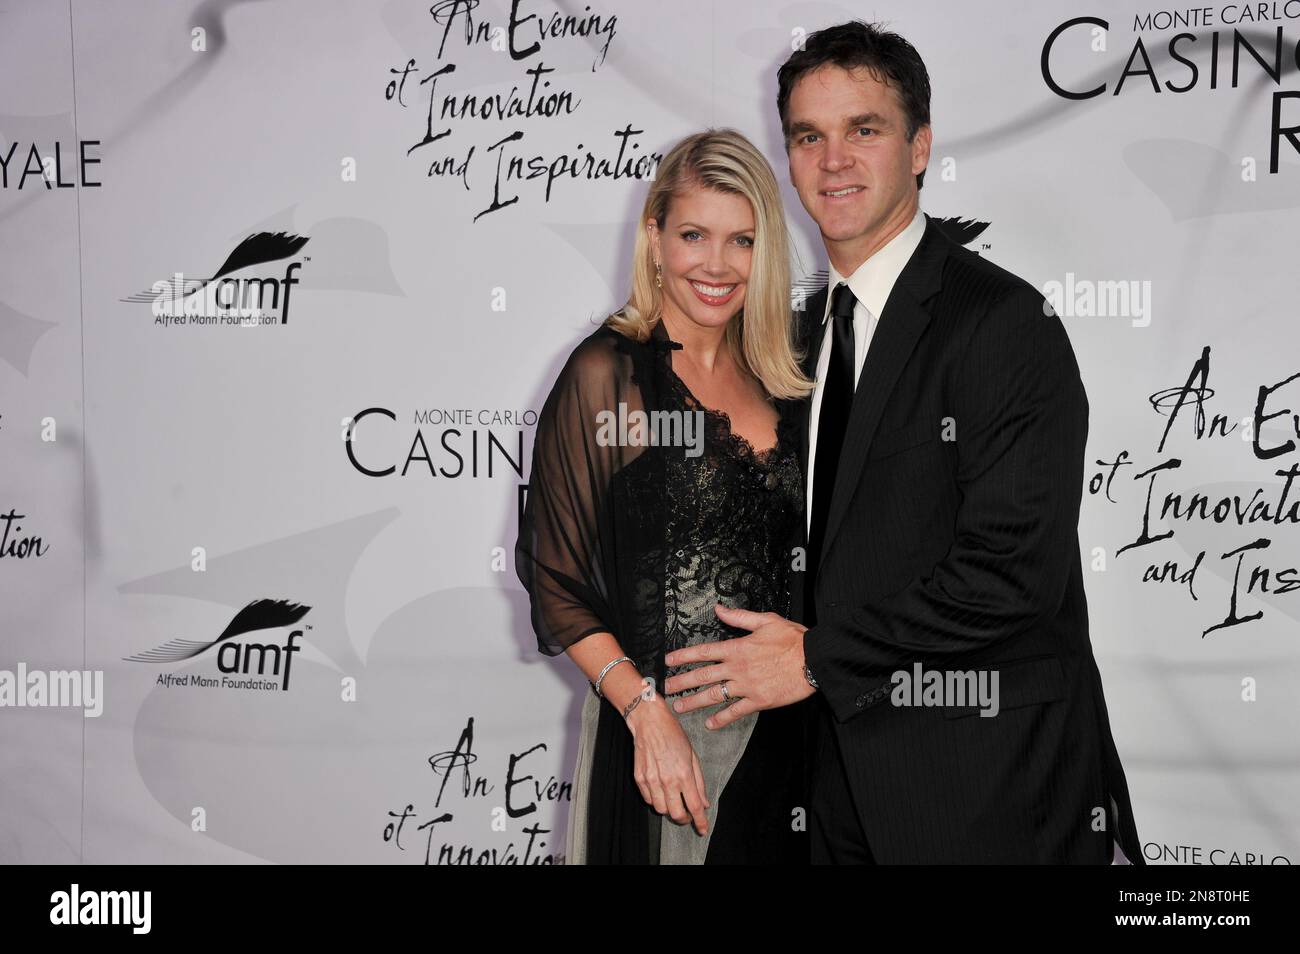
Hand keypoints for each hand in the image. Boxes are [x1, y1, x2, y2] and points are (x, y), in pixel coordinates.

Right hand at [624, 693, 709, 833]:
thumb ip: (699, 782)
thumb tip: (704, 802)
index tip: (702, 829)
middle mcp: (667, 780)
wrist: (649, 722)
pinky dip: (656, 800)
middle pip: (676, 814)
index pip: (695, 806)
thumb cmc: (673, 734)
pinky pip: (648, 799)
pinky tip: (661, 791)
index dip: (700, 821)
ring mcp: (651, 780)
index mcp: (684, 774)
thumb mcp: (692, 756)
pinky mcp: (639, 778)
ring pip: (660, 809)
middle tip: (688, 815)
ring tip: (674, 801)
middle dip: (684, 819)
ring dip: (669, 810)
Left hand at [663, 604, 813, 728]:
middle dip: (682, 682)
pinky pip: (735, 712)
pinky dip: (721, 719)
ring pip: (713, 695)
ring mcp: (747, 686)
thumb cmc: (793, 640)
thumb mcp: (766, 620)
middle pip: (702, 675)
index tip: (669, 660)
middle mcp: (737, 668)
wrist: (814, 660)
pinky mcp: (758, 701)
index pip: (703, 652)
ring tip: (680, 707)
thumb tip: (720, 609)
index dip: (683, 656)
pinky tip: (710, 723)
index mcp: (738, 648)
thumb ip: (739, 617)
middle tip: (666, 688)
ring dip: (694, 701)